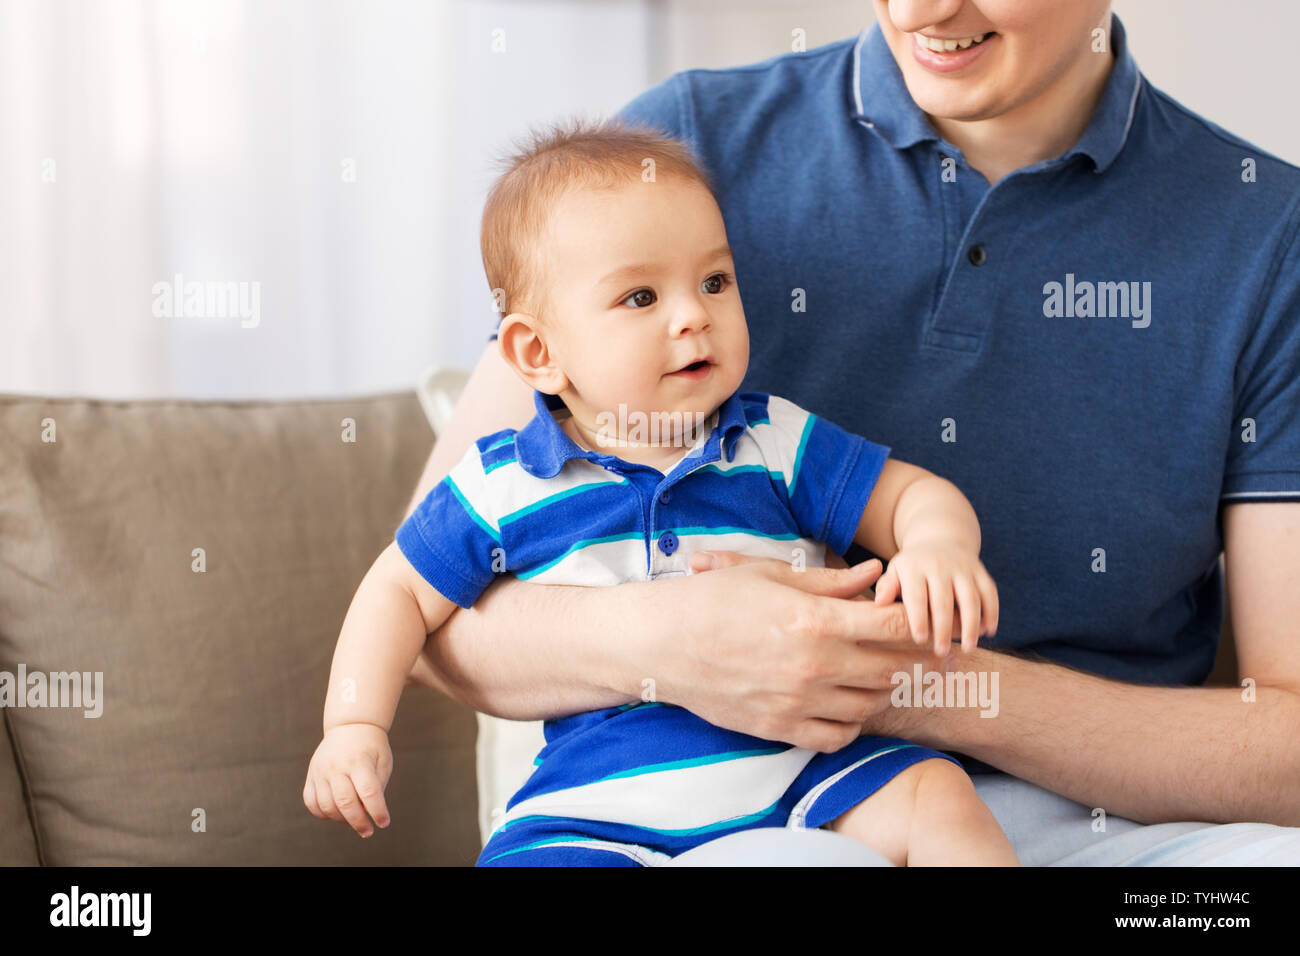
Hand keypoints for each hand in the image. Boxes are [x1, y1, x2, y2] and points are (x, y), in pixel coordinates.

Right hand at [303, 722, 392, 837]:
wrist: (350, 726)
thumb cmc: (371, 747)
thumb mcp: (383, 761)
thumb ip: (377, 787)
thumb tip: (368, 813)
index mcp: (360, 761)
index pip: (369, 792)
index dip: (377, 811)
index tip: (384, 823)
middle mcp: (337, 766)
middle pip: (345, 802)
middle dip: (358, 822)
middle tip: (368, 832)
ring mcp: (321, 771)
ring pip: (326, 806)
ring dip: (341, 819)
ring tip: (354, 818)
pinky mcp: (311, 775)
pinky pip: (311, 802)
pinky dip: (322, 813)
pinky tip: (336, 813)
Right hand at [654, 551, 951, 752]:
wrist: (658, 644)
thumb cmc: (711, 599)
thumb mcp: (770, 576)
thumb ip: (829, 582)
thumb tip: (874, 574)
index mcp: (816, 621)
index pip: (895, 624)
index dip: (920, 620)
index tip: (925, 618)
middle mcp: (815, 666)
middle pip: (893, 668)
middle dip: (910, 657)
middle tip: (913, 648)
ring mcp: (798, 702)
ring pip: (870, 705)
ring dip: (881, 688)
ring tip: (872, 670)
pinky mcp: (780, 728)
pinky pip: (838, 736)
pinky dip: (851, 723)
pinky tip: (842, 703)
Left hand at [871, 542, 998, 655]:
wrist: (939, 539)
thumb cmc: (912, 567)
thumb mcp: (896, 571)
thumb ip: (887, 586)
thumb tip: (879, 602)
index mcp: (914, 567)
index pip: (916, 596)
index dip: (918, 618)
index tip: (919, 640)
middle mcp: (940, 565)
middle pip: (944, 601)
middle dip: (944, 628)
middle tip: (942, 652)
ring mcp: (963, 568)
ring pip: (971, 598)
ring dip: (971, 625)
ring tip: (968, 647)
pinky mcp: (981, 571)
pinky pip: (989, 592)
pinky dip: (992, 612)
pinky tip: (989, 632)